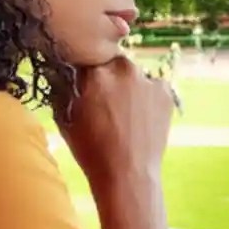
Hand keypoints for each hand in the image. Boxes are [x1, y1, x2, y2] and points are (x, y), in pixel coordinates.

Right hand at [56, 56, 172, 182]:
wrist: (128, 172)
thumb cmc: (91, 148)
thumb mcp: (65, 116)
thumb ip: (63, 87)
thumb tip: (62, 71)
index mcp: (95, 72)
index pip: (87, 56)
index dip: (86, 69)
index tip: (85, 80)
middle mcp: (123, 69)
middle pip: (113, 62)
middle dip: (109, 75)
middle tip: (106, 98)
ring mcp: (148, 80)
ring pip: (135, 74)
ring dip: (129, 85)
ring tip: (125, 112)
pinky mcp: (166, 92)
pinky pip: (154, 86)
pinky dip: (148, 95)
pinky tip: (141, 116)